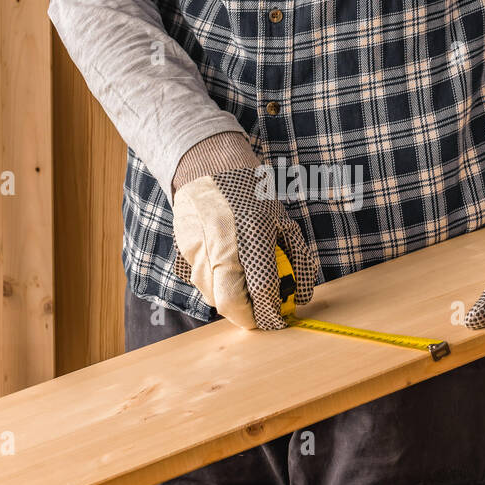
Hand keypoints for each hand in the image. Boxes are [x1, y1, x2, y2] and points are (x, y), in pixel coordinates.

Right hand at [172, 136, 317, 329]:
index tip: (279, 319)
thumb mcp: (283, 222)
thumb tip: (301, 296)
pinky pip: (200, 281)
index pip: (261, 291)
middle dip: (248, 317)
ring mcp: (197, 249)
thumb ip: (295, 260)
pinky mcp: (183, 251)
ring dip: (232, 301)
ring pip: (212, 296)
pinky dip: (215, 285)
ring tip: (246, 287)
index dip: (272, 313)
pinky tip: (227, 268)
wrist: (207, 165)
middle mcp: (221, 245)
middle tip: (262, 315)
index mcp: (252, 235)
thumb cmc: (251, 192)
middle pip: (230, 304)